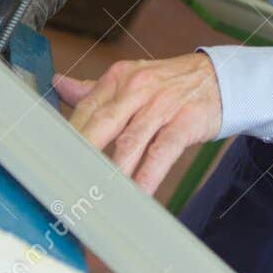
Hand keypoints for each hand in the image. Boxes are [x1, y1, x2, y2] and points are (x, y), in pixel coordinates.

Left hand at [53, 55, 222, 195]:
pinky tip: (137, 195)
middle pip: (102, 124)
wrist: (220, 78)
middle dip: (81, 153)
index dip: (67, 137)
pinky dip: (148, 176)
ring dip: (112, 172)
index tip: (52, 161)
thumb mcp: (132, 79)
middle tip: (65, 180)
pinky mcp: (184, 123)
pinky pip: (161, 153)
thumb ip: (94, 89)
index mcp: (119, 78)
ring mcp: (162, 106)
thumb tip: (57, 84)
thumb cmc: (169, 84)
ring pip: (130, 143)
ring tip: (95, 195)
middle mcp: (138, 89)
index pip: (86, 108)